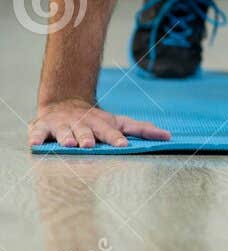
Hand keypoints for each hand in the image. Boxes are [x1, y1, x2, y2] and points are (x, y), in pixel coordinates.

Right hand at [29, 99, 170, 148]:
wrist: (64, 104)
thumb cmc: (95, 120)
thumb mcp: (118, 122)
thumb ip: (141, 129)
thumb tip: (169, 137)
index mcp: (101, 123)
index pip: (111, 132)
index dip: (116, 138)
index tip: (123, 146)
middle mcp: (81, 123)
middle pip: (86, 131)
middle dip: (87, 137)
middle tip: (89, 145)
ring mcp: (61, 125)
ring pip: (63, 132)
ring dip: (66, 137)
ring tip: (69, 144)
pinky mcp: (41, 127)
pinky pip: (37, 132)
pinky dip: (35, 137)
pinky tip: (35, 143)